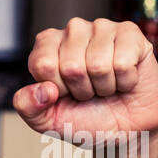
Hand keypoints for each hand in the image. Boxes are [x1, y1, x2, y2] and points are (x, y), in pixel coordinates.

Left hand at [12, 18, 157, 142]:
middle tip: (89, 92)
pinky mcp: (130, 33)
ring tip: (106, 86)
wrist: (123, 128)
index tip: (64, 93)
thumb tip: (42, 89)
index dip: (56, 88)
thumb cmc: (83, 118)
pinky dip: (125, 81)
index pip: (42, 64)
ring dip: (104, 86)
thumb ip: (27, 106)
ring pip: (98, 65)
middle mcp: (73, 30)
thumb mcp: (46, 120)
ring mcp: (102, 28)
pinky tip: (124, 79)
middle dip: (81, 90)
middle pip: (70, 66)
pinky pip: (123, 62)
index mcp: (47, 45)